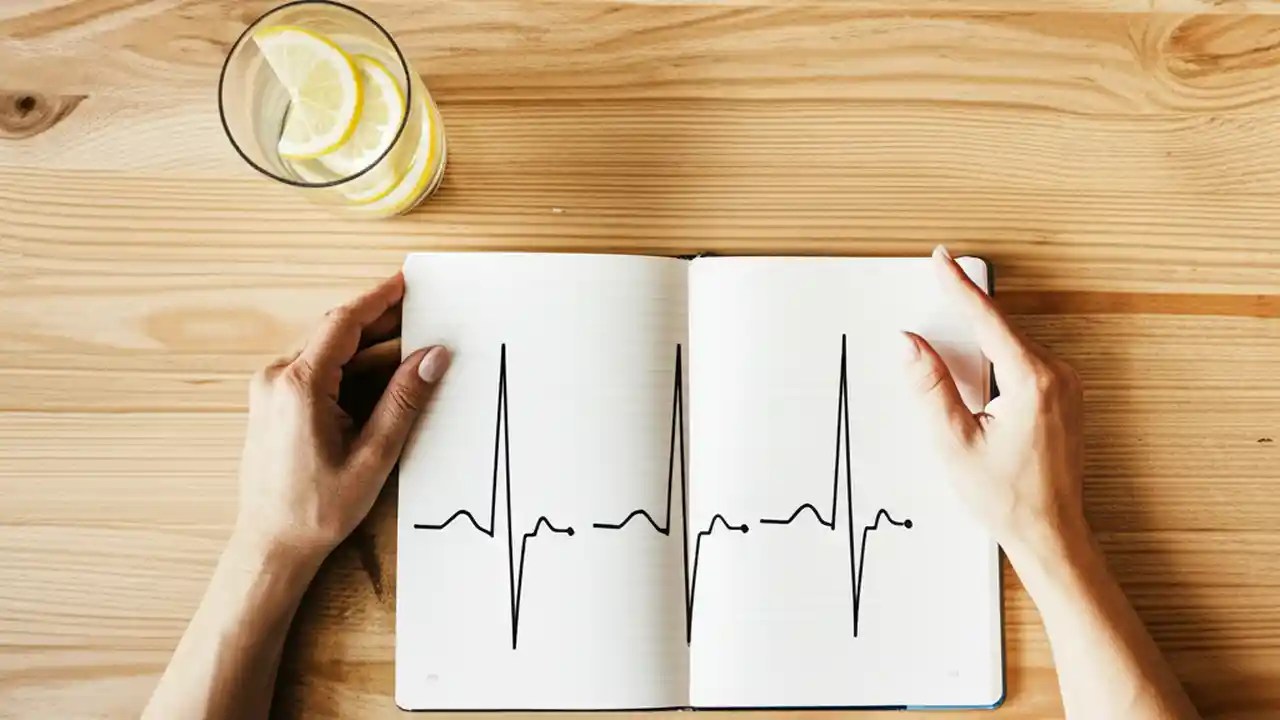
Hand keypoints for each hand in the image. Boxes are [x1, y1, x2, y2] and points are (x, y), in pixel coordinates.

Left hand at [233, 273, 449, 563]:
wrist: (270, 545)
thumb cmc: (316, 510)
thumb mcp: (373, 455)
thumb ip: (404, 400)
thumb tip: (433, 357)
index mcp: (300, 386)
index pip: (344, 322)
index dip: (379, 298)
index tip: (406, 281)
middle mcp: (277, 379)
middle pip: (336, 333)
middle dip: (382, 324)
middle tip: (424, 315)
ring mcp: (270, 390)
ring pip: (328, 353)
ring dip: (368, 351)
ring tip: (411, 353)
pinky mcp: (273, 403)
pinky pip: (316, 371)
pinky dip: (350, 370)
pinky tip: (380, 381)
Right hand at [899, 247, 1086, 560]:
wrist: (1049, 532)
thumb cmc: (1007, 496)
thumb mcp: (954, 441)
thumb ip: (930, 386)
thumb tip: (911, 343)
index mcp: (1033, 381)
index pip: (987, 320)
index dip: (958, 286)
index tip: (941, 258)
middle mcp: (1058, 376)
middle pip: (999, 331)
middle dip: (962, 327)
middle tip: (931, 338)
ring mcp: (1066, 385)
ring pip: (1010, 347)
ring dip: (978, 353)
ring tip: (959, 394)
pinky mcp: (1064, 396)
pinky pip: (1023, 364)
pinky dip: (995, 367)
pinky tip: (978, 395)